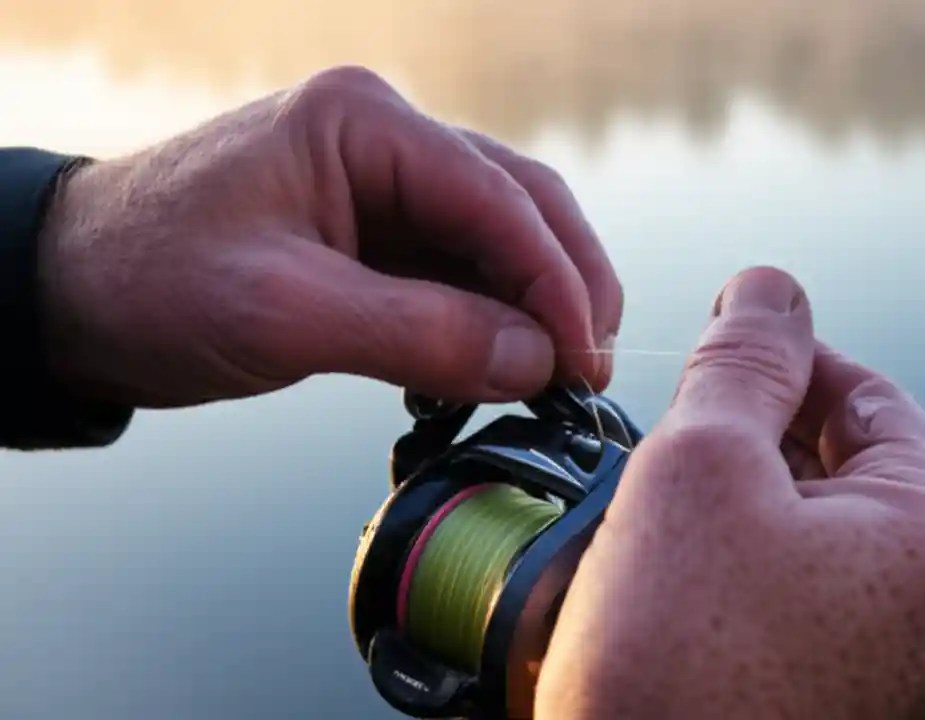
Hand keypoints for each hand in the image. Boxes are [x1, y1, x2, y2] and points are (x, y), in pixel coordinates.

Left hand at [36, 66, 620, 407]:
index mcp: (362, 124)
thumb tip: (537, 361)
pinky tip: (504, 366)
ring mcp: (382, 186)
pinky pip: (458, 273)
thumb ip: (420, 334)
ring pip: (499, 240)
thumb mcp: (285, 313)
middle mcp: (385, 141)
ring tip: (558, 376)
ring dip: (536, 306)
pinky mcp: (374, 235)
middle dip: (567, 285)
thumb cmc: (148, 281)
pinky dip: (491, 320)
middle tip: (591, 367)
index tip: (584, 359)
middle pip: (520, 204)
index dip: (555, 281)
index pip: (498, 197)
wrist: (68, 292)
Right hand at [536, 267, 924, 718]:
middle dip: (766, 436)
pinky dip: (752, 567)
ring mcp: (899, 670)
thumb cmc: (672, 659)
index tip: (725, 345)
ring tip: (672, 507)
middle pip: (856, 470)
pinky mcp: (847, 706)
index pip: (875, 401)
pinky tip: (686, 574)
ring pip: (826, 538)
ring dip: (754, 502)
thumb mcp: (702, 466)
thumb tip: (772, 289)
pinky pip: (810, 603)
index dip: (790, 360)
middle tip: (682, 432)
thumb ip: (747, 362)